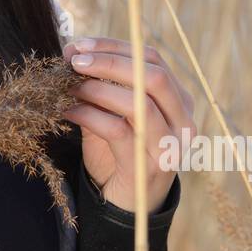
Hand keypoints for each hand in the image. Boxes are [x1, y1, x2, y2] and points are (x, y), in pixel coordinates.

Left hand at [61, 36, 196, 214]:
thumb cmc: (119, 152)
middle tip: (75, 62)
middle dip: (109, 62)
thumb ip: (100, 84)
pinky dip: (89, 116)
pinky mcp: (148, 166)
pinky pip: (118, 131)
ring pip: (139, 103)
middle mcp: (183, 121)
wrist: (124, 204)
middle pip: (152, 75)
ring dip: (98, 89)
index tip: (80, 45)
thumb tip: (74, 51)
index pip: (152, 58)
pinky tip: (68, 112)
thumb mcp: (112, 113)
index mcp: (179, 101)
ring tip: (70, 88)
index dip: (114, 46)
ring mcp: (170, 146)